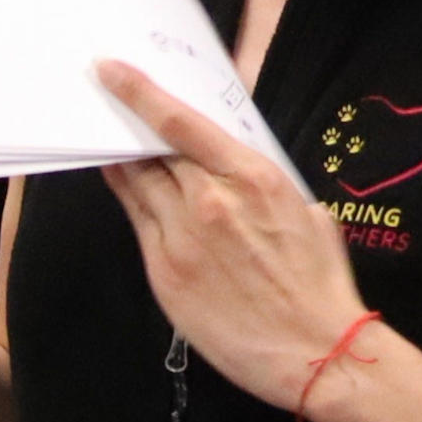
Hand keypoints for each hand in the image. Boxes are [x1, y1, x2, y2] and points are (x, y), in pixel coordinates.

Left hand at [94, 64, 369, 411]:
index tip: (110, 70)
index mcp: (251, 176)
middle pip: (150, 152)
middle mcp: (209, 201)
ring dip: (121, 164)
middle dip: (128, 129)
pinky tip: (127, 192)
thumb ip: (260, 183)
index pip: (179, 123)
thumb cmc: (317, 284)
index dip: (137, 93)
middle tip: (103, 107)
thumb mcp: (305, 211)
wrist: (314, 351)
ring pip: (135, 186)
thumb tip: (232, 167)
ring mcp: (181, 238)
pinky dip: (130, 202)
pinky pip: (138, 225)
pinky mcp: (164, 273)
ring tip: (107, 144)